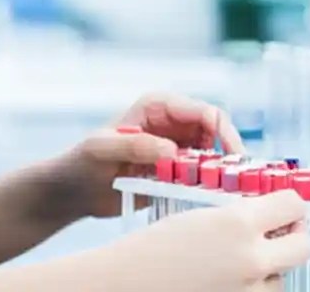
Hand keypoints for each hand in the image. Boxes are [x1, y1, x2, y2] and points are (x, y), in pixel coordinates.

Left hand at [49, 92, 244, 218]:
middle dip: (229, 156)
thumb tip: (172, 150)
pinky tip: (213, 203)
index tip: (233, 159)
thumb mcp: (102, 149)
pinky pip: (204, 178)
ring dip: (223, 174)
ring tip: (227, 195)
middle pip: (217, 135)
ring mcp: (178, 149)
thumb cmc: (81, 162)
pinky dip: (211, 188)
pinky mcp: (177, 174)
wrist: (73, 191)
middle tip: (236, 183)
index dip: (224, 133)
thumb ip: (134, 145)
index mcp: (158, 107)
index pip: (204, 113)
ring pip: (215, 157)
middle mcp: (173, 125)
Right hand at [110, 190, 309, 291]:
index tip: (283, 206)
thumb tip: (271, 215)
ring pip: (282, 277)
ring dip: (270, 268)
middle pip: (303, 246)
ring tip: (239, 262)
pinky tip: (228, 279)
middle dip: (293, 237)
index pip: (293, 206)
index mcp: (237, 223)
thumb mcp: (199, 217)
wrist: (126, 284)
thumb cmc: (153, 247)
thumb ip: (239, 217)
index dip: (290, 204)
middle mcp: (250, 259)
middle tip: (278, 234)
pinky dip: (252, 288)